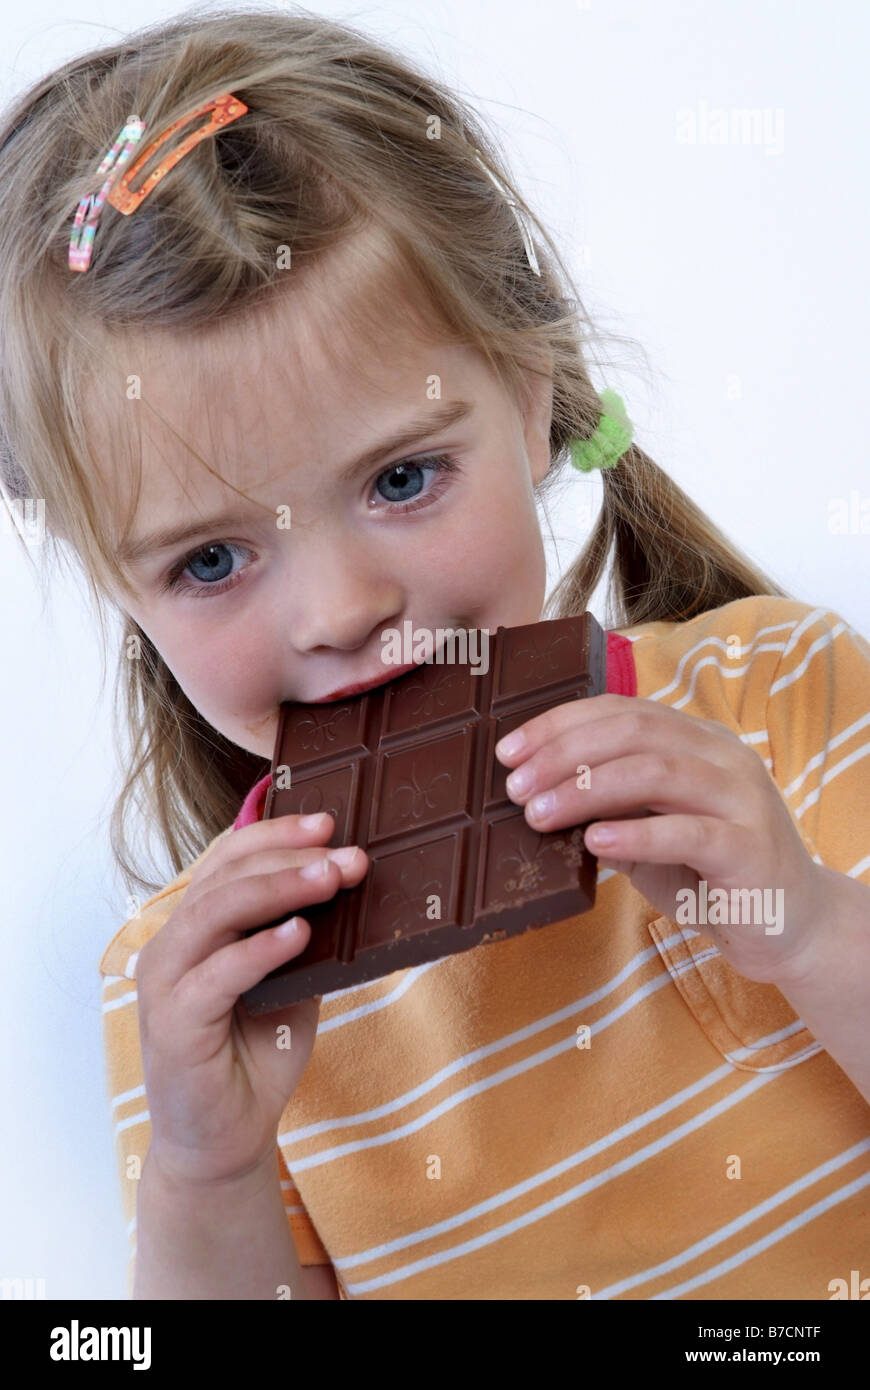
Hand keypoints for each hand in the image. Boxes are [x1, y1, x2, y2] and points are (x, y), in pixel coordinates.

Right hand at [136, 812, 368, 1184]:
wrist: (226, 1138)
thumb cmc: (257, 1054)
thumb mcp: (293, 981)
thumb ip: (305, 934)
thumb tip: (351, 881)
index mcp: (198, 926)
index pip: (229, 860)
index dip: (277, 835)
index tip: (331, 822)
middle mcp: (173, 944)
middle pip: (226, 877)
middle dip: (291, 858)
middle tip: (348, 855)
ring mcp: (166, 983)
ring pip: (217, 913)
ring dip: (279, 890)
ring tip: (330, 879)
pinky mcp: (173, 1025)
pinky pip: (216, 975)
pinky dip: (258, 949)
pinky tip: (299, 933)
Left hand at [494, 693, 827, 985]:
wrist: (790, 927)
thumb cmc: (708, 874)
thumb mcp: (647, 832)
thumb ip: (606, 808)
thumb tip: (533, 795)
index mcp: (696, 740)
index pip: (621, 711)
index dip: (559, 724)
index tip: (508, 751)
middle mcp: (722, 756)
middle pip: (634, 731)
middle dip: (563, 754)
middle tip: (514, 787)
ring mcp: (741, 798)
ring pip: (656, 771)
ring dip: (587, 788)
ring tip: (539, 813)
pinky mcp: (750, 848)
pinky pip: (688, 832)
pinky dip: (636, 834)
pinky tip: (595, 842)